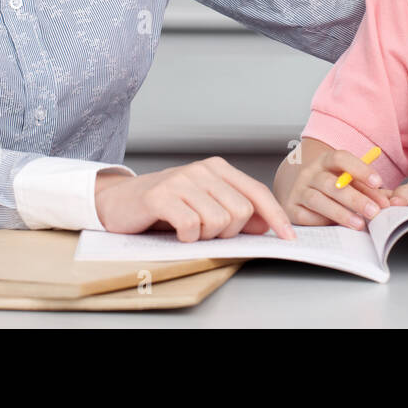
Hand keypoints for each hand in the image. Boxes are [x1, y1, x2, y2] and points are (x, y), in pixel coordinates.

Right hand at [94, 156, 295, 241]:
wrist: (119, 201)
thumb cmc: (165, 205)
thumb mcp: (205, 205)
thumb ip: (236, 210)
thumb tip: (267, 225)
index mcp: (218, 169)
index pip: (257, 192)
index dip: (276, 217)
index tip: (288, 238)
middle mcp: (202, 170)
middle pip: (241, 212)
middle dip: (228, 232)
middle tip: (207, 232)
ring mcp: (181, 181)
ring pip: (219, 221)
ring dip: (206, 236)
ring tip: (189, 229)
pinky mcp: (161, 196)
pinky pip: (191, 227)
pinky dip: (187, 238)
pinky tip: (176, 231)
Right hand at [278, 146, 393, 229]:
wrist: (295, 189)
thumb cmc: (329, 185)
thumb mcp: (346, 180)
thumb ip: (367, 188)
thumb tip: (387, 201)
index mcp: (325, 161)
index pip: (341, 158)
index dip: (360, 169)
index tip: (378, 183)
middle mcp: (309, 173)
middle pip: (331, 183)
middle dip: (355, 198)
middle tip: (374, 211)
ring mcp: (298, 190)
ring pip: (317, 200)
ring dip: (340, 213)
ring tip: (359, 223)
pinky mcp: (291, 208)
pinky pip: (306, 216)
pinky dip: (321, 221)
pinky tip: (336, 228)